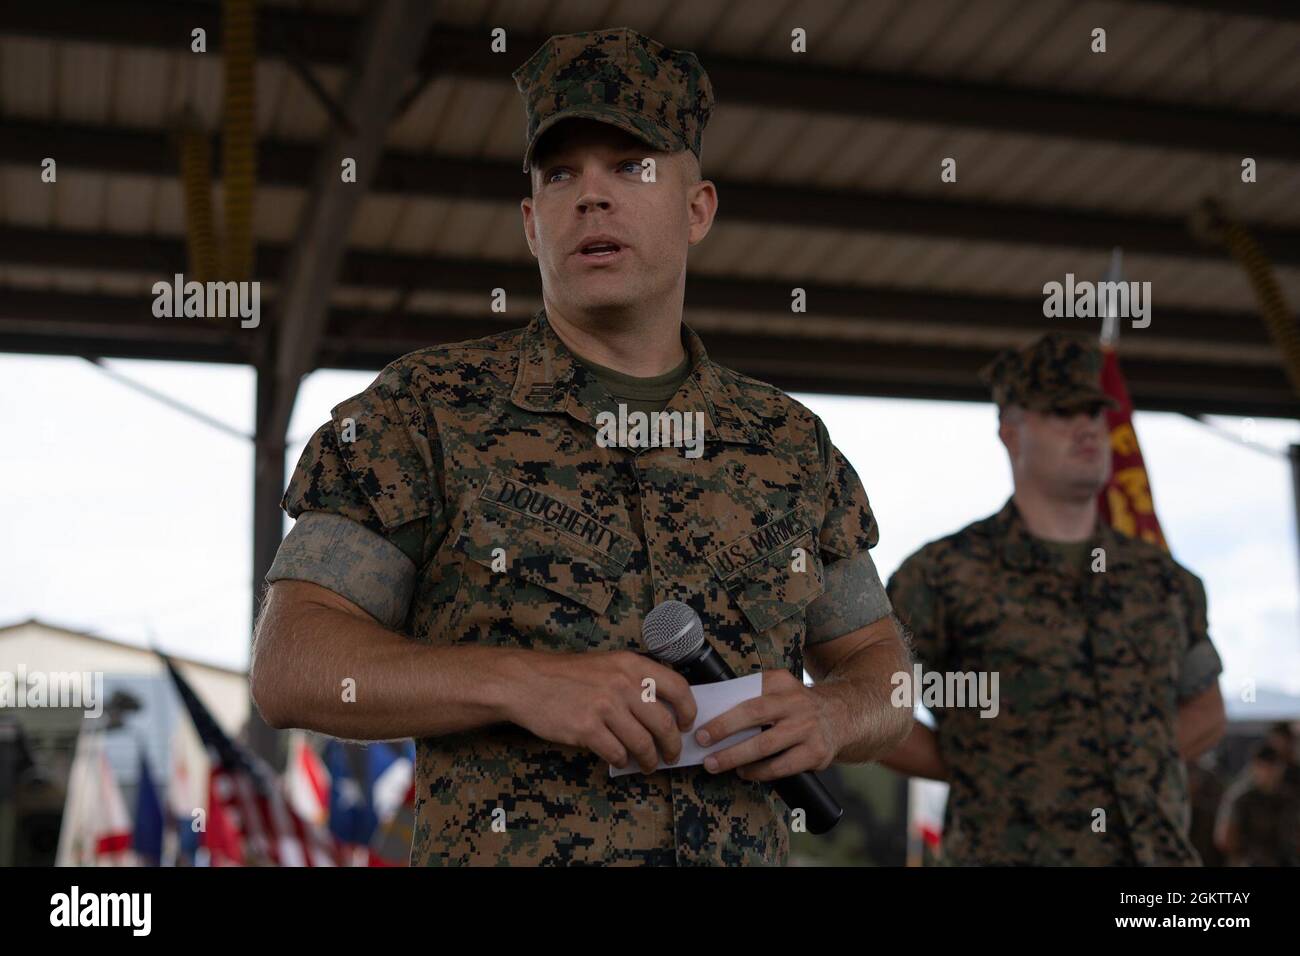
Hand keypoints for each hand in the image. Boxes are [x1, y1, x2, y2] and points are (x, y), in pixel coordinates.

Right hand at [505, 650, 696, 772]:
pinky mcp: (587, 728)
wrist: (527, 682)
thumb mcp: (607, 664)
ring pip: (643, 743)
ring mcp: (605, 706)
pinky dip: (623, 761)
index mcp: (631, 664)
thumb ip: (634, 680)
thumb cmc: (566, 675)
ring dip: (650, 760)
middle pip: (663, 723)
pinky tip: (621, 760)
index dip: (688, 709)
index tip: (687, 724)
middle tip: (671, 755)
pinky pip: (617, 753)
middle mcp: (622, 683)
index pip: (677, 686)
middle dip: (672, 745)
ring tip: (649, 765)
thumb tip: (663, 710)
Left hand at [694, 669, 842, 781]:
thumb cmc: (796, 706)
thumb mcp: (780, 690)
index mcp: (781, 682)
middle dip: (723, 730)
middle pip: (754, 715)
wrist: (842, 717)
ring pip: (765, 745)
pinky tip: (744, 772)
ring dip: (735, 757)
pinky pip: (780, 767)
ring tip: (714, 764)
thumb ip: (753, 697)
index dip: (722, 712)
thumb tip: (713, 715)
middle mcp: (796, 702)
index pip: (747, 693)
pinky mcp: (816, 753)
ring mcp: (808, 728)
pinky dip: (758, 772)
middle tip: (701, 743)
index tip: (699, 726)